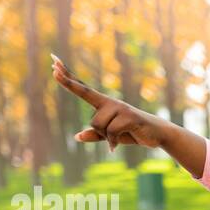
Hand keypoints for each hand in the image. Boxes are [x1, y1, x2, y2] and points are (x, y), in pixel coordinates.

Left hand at [51, 56, 168, 149]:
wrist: (157, 135)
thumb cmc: (133, 133)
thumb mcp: (111, 136)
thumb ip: (96, 135)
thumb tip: (77, 136)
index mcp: (104, 104)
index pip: (83, 89)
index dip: (68, 78)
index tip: (54, 64)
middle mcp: (110, 102)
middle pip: (84, 94)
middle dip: (68, 81)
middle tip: (52, 63)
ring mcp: (120, 107)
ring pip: (97, 123)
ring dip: (105, 136)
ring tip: (117, 138)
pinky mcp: (129, 116)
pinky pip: (110, 132)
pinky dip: (112, 142)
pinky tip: (116, 146)